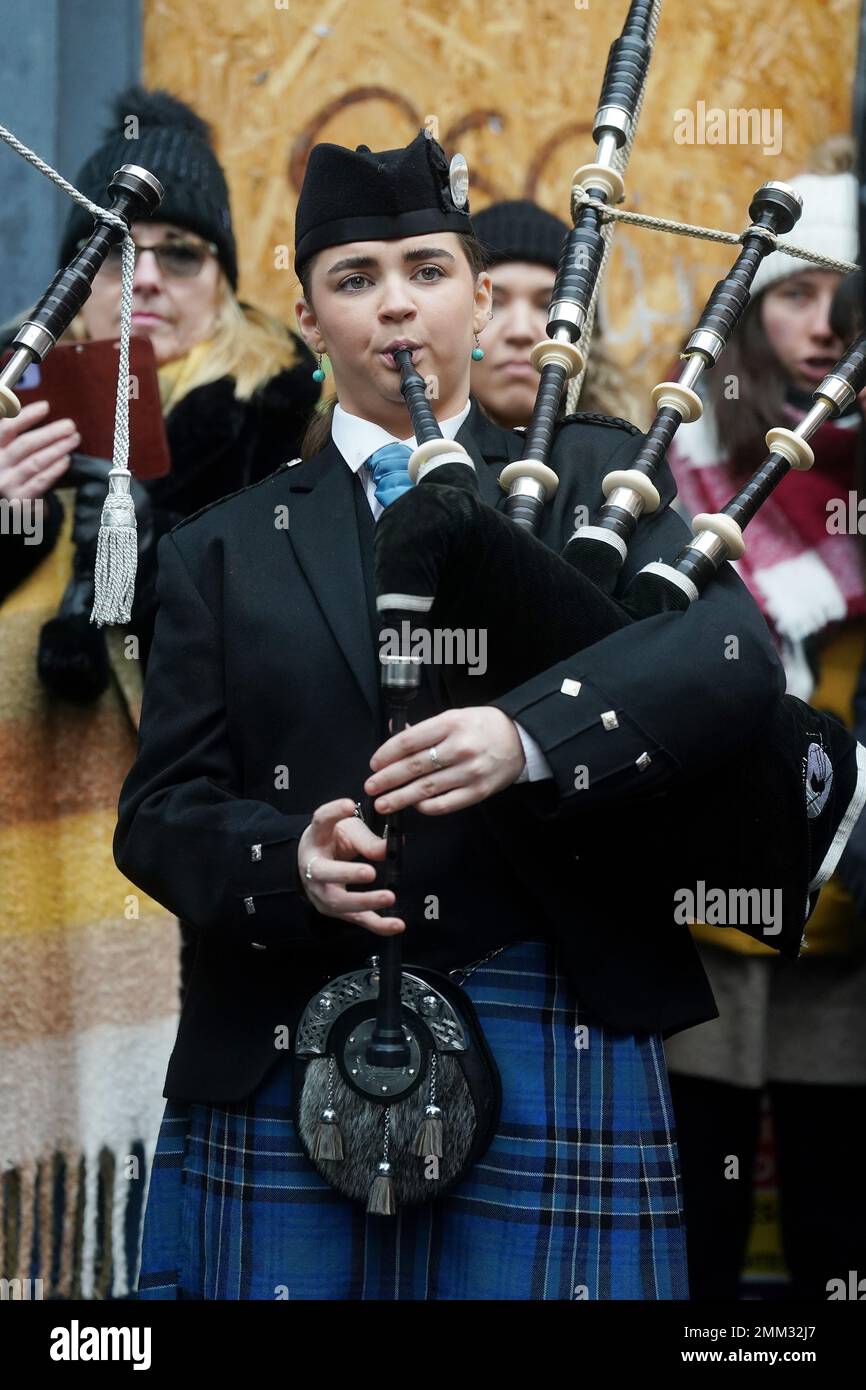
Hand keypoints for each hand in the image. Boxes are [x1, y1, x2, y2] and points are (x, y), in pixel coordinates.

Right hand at [0, 400, 78, 500]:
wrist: (10, 502)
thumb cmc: (14, 469)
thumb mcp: (9, 447)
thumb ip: (16, 429)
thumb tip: (28, 405)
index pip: (7, 428)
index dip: (26, 416)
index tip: (46, 406)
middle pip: (25, 444)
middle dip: (50, 433)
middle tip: (70, 425)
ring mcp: (7, 483)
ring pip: (35, 462)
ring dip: (57, 448)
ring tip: (74, 439)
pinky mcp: (20, 500)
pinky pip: (40, 481)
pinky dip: (55, 469)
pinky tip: (66, 459)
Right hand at [297, 797, 405, 935]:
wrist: (314, 863)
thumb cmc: (333, 842)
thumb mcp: (348, 830)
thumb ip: (367, 838)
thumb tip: (389, 849)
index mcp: (315, 839)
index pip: (320, 821)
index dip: (333, 812)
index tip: (349, 805)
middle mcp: (313, 868)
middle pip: (324, 872)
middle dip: (347, 874)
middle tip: (369, 872)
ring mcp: (323, 893)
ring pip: (340, 902)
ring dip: (365, 901)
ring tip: (388, 897)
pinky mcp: (339, 911)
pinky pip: (358, 920)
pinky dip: (379, 925)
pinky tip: (398, 925)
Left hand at [364, 707, 524, 815]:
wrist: (521, 739)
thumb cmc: (484, 726)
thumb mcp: (455, 716)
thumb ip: (426, 729)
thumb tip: (395, 737)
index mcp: (451, 724)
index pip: (409, 741)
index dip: (386, 754)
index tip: (374, 764)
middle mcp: (459, 748)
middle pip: (413, 767)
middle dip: (387, 779)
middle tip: (371, 787)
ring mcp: (470, 772)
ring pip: (426, 788)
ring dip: (400, 798)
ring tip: (383, 803)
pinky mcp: (478, 791)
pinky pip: (446, 803)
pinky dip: (426, 807)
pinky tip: (414, 806)